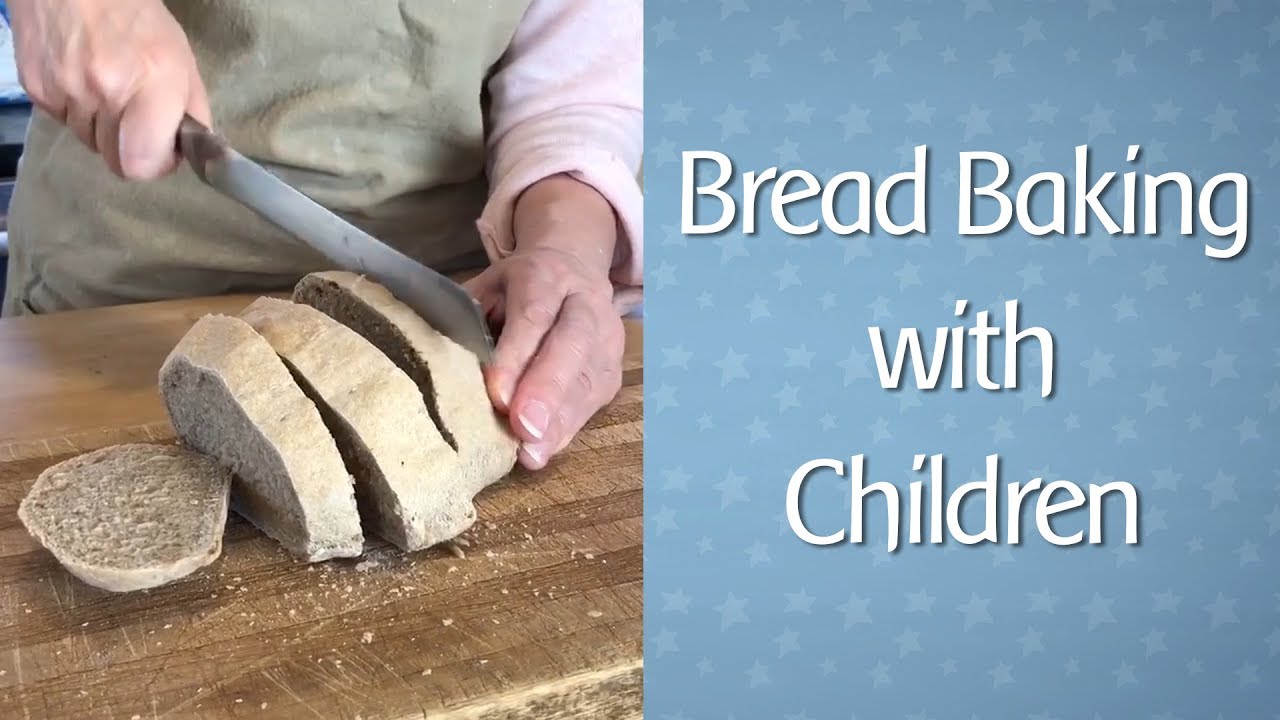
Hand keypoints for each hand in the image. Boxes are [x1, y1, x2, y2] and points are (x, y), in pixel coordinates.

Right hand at [8, 0, 211, 178]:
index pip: (141, 164)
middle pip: (114, 160)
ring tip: (108, 88)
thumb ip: (192, 111)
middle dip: (129, 148)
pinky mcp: (38, 88)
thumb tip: (190, 151)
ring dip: (101, 126)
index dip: (155, 165)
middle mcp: (106, 90)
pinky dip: (75, 109)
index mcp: (153, 85)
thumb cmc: (137, 20)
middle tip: (136, 120)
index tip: (162, 151)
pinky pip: (62, 122)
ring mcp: (67, 90)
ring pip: (88, 141)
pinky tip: (83, 78)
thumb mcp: (182, 61)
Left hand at [465, 176, 624, 469]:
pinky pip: (591, 404)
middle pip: (572, 345)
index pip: (533, 315)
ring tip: (531, 452)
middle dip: (547, 389)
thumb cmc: (516, 288)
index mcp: (545, 276)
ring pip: (587, 380)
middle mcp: (584, 304)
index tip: (497, 395)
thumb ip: (469, 320)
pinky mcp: (612, 371)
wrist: (574, 270)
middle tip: (524, 427)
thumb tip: (441, 365)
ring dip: (559, 421)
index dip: (516, 356)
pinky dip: (566, 431)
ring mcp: (606, 339)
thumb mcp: (487, 288)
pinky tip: (543, 450)